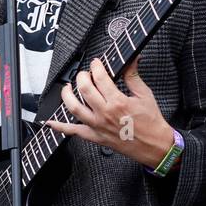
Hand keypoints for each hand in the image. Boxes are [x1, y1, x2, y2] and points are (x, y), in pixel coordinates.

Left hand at [47, 56, 173, 167]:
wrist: (154, 146)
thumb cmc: (151, 122)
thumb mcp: (145, 95)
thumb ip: (133, 76)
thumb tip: (132, 60)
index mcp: (118, 102)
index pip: (100, 78)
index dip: (96, 66)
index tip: (96, 63)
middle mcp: (105, 113)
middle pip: (84, 90)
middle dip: (81, 77)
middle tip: (84, 74)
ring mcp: (98, 126)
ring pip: (74, 108)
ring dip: (67, 96)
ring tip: (67, 88)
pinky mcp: (95, 137)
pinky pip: (73, 132)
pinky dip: (60, 127)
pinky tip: (50, 122)